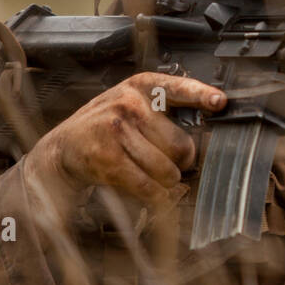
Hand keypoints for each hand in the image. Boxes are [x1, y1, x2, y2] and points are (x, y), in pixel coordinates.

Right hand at [29, 72, 225, 210]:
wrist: (64, 148)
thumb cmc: (107, 128)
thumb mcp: (133, 107)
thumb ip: (166, 115)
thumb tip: (200, 146)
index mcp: (141, 87)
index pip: (178, 87)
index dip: (202, 95)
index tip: (220, 102)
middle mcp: (129, 103)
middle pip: (182, 144)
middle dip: (182, 162)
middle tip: (171, 164)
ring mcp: (116, 129)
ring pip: (167, 170)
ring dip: (167, 182)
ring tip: (155, 177)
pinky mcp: (107, 158)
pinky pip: (148, 187)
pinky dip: (156, 198)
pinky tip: (153, 195)